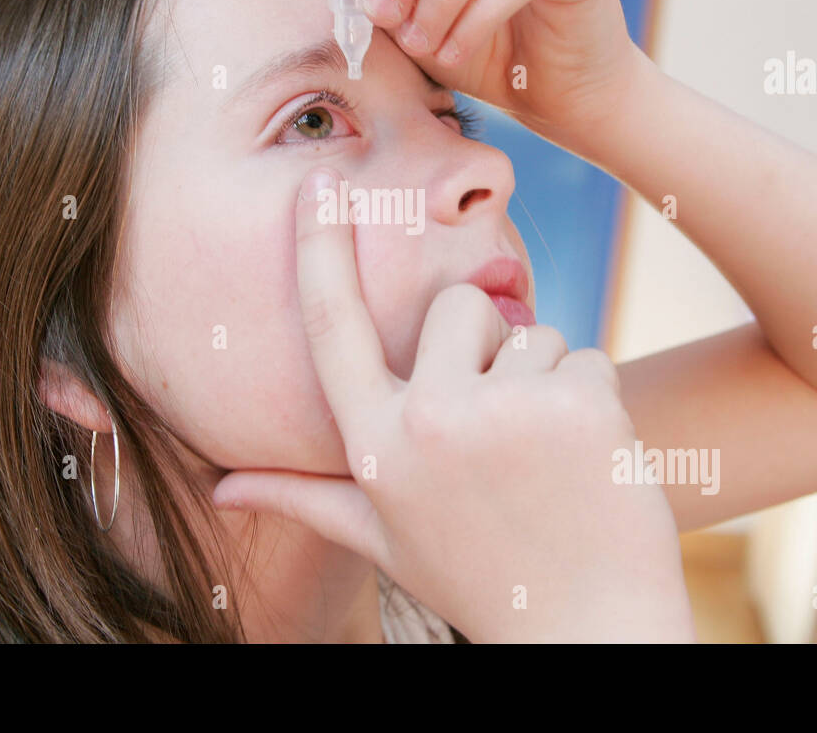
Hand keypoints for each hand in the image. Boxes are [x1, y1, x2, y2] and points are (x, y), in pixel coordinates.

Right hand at [212, 167, 695, 641]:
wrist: (585, 630)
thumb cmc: (478, 576)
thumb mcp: (384, 537)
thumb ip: (305, 496)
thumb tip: (222, 486)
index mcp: (377, 445)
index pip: (333, 326)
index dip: (321, 252)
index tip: (322, 186)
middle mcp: (429, 419)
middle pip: (455, 307)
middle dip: (483, 348)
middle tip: (503, 429)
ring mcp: (505, 410)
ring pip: (530, 331)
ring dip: (543, 382)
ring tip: (545, 460)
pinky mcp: (579, 403)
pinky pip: (586, 357)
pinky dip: (594, 402)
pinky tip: (588, 464)